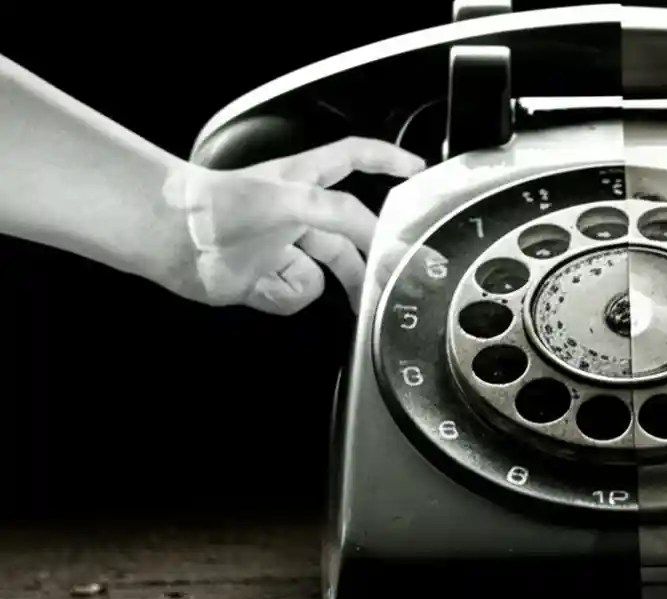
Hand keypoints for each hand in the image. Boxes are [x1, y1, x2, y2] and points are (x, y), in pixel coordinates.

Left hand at [162, 137, 425, 314]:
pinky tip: (260, 284)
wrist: (170, 239)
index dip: (388, 160)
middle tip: (393, 279)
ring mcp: (282, 249)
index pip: (355, 159)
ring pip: (325, 273)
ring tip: (306, 285)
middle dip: (367, 257)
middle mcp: (298, 214)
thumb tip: (373, 235)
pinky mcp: (265, 280)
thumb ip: (340, 214)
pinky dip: (283, 294)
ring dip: (316, 281)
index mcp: (305, 181)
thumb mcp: (291, 199)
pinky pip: (296, 294)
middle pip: (349, 236)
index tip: (419, 171)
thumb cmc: (223, 205)